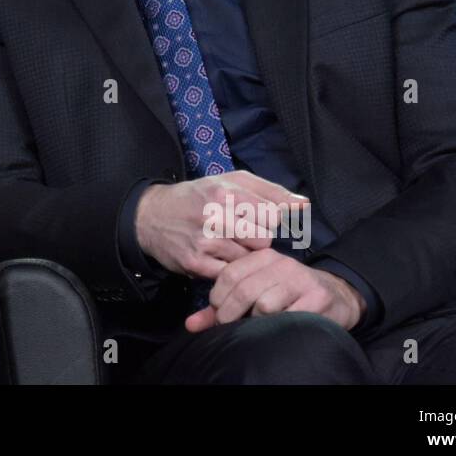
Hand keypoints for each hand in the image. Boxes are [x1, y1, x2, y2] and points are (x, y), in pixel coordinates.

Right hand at [135, 171, 309, 281]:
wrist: (152, 216)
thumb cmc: (199, 196)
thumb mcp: (231, 182)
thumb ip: (270, 192)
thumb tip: (304, 205)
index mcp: (227, 192)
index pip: (273, 216)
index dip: (267, 220)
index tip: (254, 219)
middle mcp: (215, 215)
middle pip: (264, 239)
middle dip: (256, 239)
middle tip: (240, 234)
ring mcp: (205, 241)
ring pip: (248, 258)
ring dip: (242, 255)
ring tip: (227, 245)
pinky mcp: (196, 263)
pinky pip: (231, 274)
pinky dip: (228, 268)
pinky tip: (218, 258)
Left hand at [184, 248, 365, 332]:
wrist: (336, 295)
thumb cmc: (288, 295)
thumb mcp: (256, 292)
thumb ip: (222, 307)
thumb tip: (190, 325)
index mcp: (263, 258)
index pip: (230, 274)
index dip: (218, 297)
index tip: (218, 312)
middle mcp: (282, 264)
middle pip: (244, 291)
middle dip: (230, 314)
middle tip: (230, 326)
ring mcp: (301, 280)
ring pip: (264, 305)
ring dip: (256, 322)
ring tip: (258, 325)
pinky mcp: (318, 298)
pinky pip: (288, 317)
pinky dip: (279, 326)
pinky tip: (279, 326)